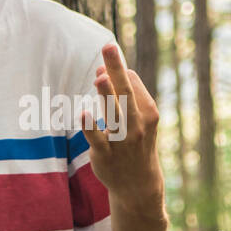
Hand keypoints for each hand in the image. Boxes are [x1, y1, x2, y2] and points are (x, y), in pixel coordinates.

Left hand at [79, 43, 164, 212]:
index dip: (117, 69)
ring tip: (100, 77)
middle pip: (126, 92)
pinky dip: (91, 128)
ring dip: (107, 95)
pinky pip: (97, 140)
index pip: (131, 83)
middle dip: (117, 69)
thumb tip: (101, 70)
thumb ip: (119, 94)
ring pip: (114, 114)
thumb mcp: (135, 118)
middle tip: (109, 46)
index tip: (106, 55)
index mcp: (147, 111)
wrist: (138, 184)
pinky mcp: (106, 155)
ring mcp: (123, 140)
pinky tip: (83, 115)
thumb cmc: (134, 143)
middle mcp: (138, 124)